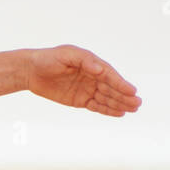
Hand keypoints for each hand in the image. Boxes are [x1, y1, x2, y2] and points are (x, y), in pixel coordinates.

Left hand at [25, 45, 140, 116]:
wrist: (31, 71)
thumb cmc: (49, 59)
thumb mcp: (66, 55)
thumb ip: (84, 61)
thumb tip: (99, 68)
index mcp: (92, 64)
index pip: (109, 75)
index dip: (120, 83)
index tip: (131, 91)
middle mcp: (93, 76)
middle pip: (111, 88)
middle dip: (124, 96)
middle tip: (137, 103)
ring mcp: (87, 89)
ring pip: (106, 98)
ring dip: (119, 104)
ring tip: (133, 109)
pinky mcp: (80, 100)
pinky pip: (96, 106)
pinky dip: (107, 110)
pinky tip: (119, 114)